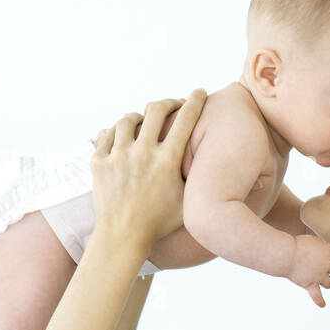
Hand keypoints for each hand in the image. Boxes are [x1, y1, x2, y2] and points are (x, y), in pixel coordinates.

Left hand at [90, 89, 206, 248]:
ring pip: (127, 120)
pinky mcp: (98, 162)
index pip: (186, 119)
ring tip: (143, 122)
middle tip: (172, 106)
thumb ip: (201, 181)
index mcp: (167, 160)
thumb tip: (231, 173)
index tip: (198, 93)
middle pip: (156, 110)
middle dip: (167, 103)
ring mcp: (117, 156)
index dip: (195, 101)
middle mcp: (142, 153)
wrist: (122, 237)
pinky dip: (115, 132)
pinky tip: (123, 137)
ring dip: (138, 117)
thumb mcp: (188, 201)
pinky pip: (106, 135)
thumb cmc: (159, 223)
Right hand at [287, 234, 329, 307]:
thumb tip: (322, 249)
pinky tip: (322, 304)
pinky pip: (317, 295)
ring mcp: (318, 275)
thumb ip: (320, 246)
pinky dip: (319, 301)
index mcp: (326, 251)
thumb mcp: (311, 240)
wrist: (285, 255)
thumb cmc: (295, 245)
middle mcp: (325, 264)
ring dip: (327, 282)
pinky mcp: (309, 284)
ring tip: (321, 280)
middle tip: (329, 268)